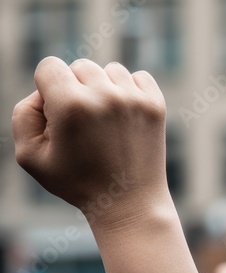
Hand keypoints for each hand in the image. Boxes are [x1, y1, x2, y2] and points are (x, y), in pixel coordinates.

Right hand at [13, 57, 169, 231]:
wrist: (129, 206)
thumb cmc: (77, 183)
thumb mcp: (30, 157)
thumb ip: (24, 114)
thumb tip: (44, 90)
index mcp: (70, 105)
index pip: (49, 66)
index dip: (48, 91)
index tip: (59, 119)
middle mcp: (104, 96)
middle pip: (79, 66)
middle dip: (76, 91)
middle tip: (84, 128)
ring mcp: (133, 99)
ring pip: (109, 71)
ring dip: (104, 91)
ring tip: (105, 125)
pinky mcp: (155, 105)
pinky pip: (137, 77)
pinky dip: (130, 92)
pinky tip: (125, 119)